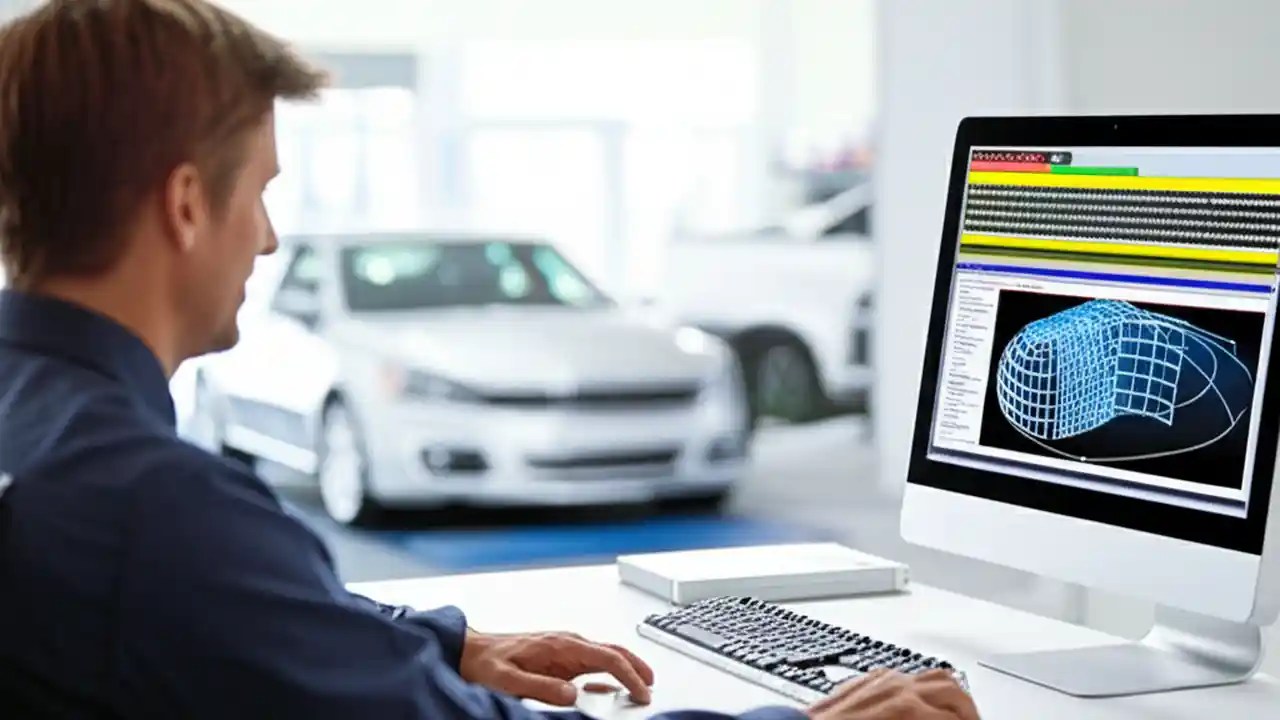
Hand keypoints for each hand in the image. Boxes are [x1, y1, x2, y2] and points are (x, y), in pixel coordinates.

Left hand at [459, 629, 654, 706]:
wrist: (472, 652)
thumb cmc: (487, 662)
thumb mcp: (508, 680)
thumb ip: (540, 687)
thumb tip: (571, 694)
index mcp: (560, 646)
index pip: (607, 656)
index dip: (629, 674)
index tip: (642, 691)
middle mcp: (567, 643)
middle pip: (613, 651)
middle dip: (637, 667)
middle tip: (651, 687)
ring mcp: (565, 649)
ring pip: (606, 654)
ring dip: (626, 667)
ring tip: (641, 686)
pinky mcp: (561, 657)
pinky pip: (593, 662)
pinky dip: (610, 672)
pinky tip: (613, 687)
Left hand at [806, 669, 979, 719]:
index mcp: (911, 712)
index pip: (960, 719)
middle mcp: (900, 689)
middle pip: (954, 690)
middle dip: (968, 711)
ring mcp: (882, 680)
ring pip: (933, 676)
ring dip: (949, 694)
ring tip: (953, 713)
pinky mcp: (867, 678)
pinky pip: (905, 675)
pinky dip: (921, 688)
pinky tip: (920, 703)